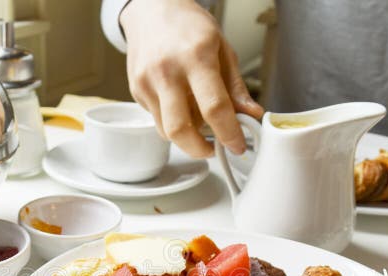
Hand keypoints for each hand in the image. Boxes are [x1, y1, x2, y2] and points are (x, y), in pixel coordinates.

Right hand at [120, 0, 262, 157]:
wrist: (152, 9)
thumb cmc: (188, 26)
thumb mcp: (222, 48)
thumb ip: (236, 87)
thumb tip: (250, 114)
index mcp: (196, 57)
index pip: (214, 107)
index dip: (229, 133)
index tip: (238, 145)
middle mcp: (167, 71)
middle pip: (181, 129)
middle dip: (200, 149)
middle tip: (213, 150)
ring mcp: (147, 82)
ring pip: (166, 130)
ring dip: (186, 137)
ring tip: (199, 124)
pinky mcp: (136, 90)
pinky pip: (157, 119)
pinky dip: (172, 122)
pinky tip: (180, 106)